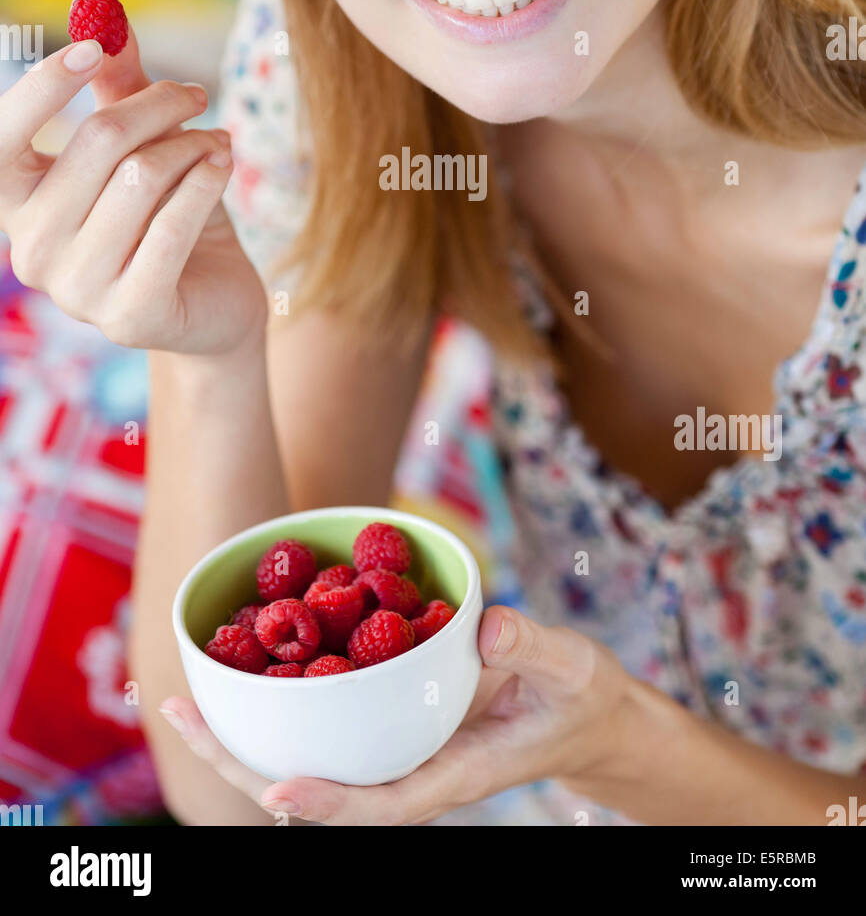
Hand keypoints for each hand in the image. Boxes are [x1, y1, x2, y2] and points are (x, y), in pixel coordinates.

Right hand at [0, 0, 265, 354]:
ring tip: (216, 144)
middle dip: (160, 104)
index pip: (1, 135)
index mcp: (17, 203)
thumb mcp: (141, 141)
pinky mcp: (131, 316)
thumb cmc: (168, 213)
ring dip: (193, 144)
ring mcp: (77, 291)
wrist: (216, 299)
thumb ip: (114, 79)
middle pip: (97, 140)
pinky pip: (174, 224)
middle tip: (196, 94)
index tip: (92, 47)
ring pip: (142, 175)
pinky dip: (208, 178)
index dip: (44, 85)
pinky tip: (224, 164)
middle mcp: (32, 250)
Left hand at [159, 604, 636, 824]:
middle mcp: (414, 769)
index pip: (387, 803)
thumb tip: (488, 626)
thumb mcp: (573, 665)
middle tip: (182, 719)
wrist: (584, 715)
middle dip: (247, 768)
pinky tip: (240, 676)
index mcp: (456, 770)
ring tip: (181, 703)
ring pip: (313, 764)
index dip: (331, 804)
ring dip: (246, 744)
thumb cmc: (582, 695)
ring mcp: (398, 751)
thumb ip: (532, 646)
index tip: (277, 794)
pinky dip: (280, 709)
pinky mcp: (392, 727)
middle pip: (322, 792)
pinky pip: (328, 731)